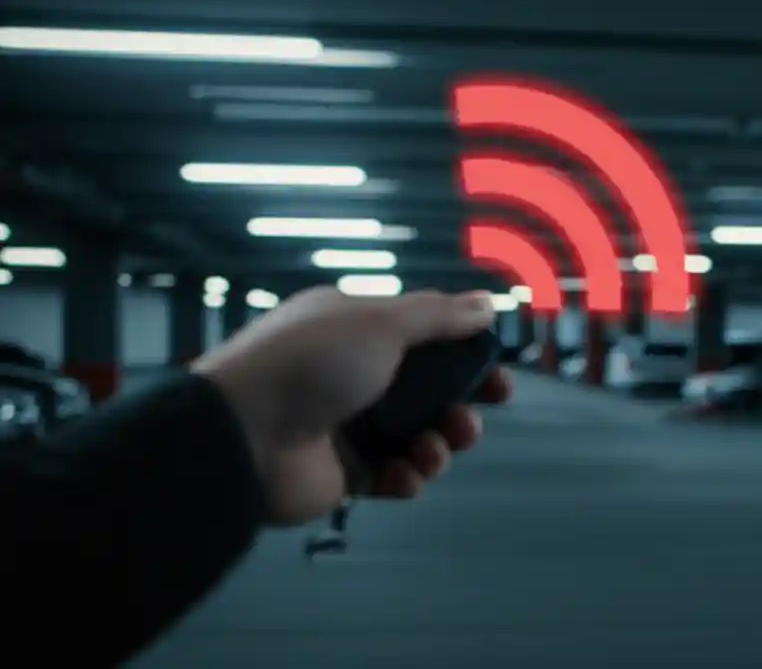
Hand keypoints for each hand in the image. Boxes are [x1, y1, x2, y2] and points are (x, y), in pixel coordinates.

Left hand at [190, 286, 511, 525]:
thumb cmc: (311, 364)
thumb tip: (488, 305)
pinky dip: (408, 477)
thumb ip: (440, 316)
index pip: (426, 339)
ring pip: (417, 436)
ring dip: (438, 446)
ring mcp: (347, 425)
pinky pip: (392, 475)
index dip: (466, 359)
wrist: (241, 436)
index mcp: (357, 330)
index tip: (499, 379)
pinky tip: (406, 475)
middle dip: (459, 409)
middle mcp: (353, 374)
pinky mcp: (343, 473)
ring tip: (433, 450)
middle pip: (429, 393)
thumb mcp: (383, 323)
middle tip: (470, 422)